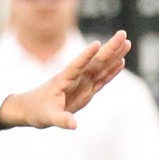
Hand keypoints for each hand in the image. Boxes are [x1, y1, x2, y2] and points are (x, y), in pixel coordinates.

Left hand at [0, 31, 130, 129]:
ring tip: (127, 42)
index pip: (77, 66)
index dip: (86, 56)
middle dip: (109, 48)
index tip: (97, 44)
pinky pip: (102, 79)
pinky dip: (112, 71)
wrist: (31, 109)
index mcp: (64, 80)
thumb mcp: (47, 117)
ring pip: (101, 67)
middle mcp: (75, 78)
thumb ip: (61, 120)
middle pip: (95, 61)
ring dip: (114, 55)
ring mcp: (82, 83)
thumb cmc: (36, 111)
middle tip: (123, 34)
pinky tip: (121, 61)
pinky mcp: (87, 90)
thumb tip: (74, 125)